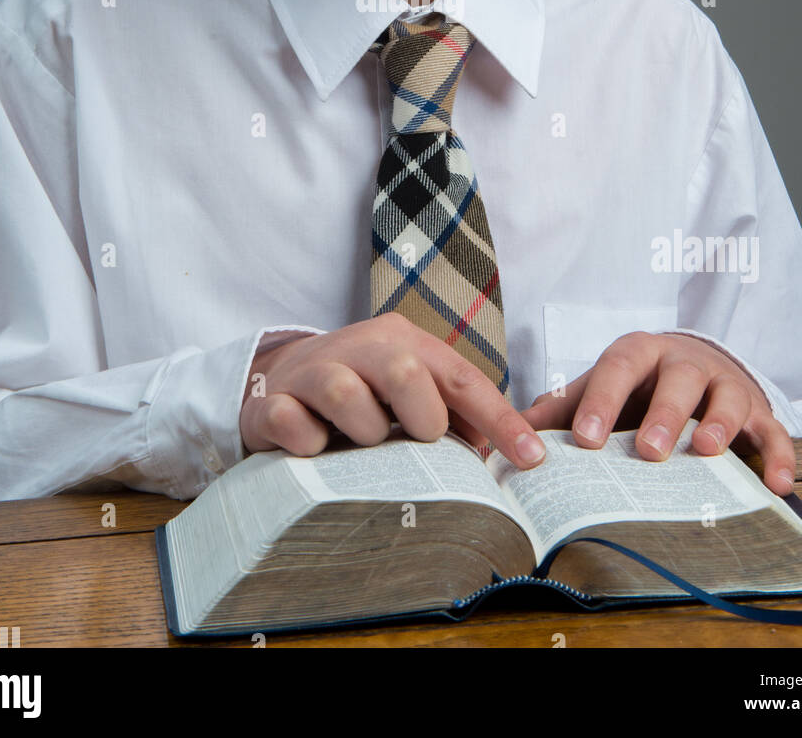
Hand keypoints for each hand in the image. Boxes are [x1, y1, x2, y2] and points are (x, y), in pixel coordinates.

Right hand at [239, 312, 547, 469]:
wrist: (279, 379)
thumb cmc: (362, 394)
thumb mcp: (410, 395)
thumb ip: (454, 416)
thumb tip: (510, 454)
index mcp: (403, 342)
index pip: (460, 378)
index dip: (500, 419)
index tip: (531, 458)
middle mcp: (359, 347)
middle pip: (405, 371)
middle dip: (422, 419)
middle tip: (418, 443)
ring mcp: (311, 371)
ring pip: (344, 392)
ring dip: (362, 432)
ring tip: (361, 447)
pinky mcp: (269, 401)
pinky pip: (287, 418)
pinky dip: (305, 440)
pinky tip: (313, 449)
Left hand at [521, 331, 795, 495]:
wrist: (696, 365)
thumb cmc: (638, 385)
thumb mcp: (600, 387)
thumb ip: (561, 410)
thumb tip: (508, 439)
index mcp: (640, 352)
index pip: (618, 366)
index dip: (601, 401)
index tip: (584, 440)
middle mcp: (686, 362)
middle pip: (678, 379)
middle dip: (663, 414)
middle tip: (648, 450)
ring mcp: (727, 385)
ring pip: (728, 399)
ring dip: (719, 425)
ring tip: (706, 453)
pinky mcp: (762, 412)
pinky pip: (775, 433)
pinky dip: (779, 457)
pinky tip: (774, 485)